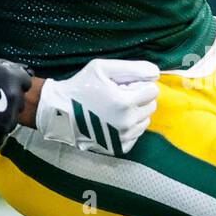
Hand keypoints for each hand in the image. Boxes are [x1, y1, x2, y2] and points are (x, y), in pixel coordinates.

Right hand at [0, 57, 31, 169]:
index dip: (15, 83)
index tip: (5, 86)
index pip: (25, 81)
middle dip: (9, 100)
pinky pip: (3, 130)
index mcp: (11, 77)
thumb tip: (7, 67)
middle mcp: (15, 96)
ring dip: (3, 114)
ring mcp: (10, 116)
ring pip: (12, 116)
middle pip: (18, 99)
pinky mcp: (2, 132)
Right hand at [36, 58, 159, 155]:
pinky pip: (136, 135)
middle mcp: (127, 122)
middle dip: (139, 98)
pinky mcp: (119, 148)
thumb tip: (156, 73)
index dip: (139, 84)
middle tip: (119, 95)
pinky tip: (113, 120)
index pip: (152, 91)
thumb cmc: (81, 86)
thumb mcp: (102, 67)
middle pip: (152, 106)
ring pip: (145, 121)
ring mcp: (123, 137)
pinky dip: (129, 127)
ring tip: (115, 108)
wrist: (59, 112)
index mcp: (125, 102)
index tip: (123, 85)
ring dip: (135, 112)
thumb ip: (132, 68)